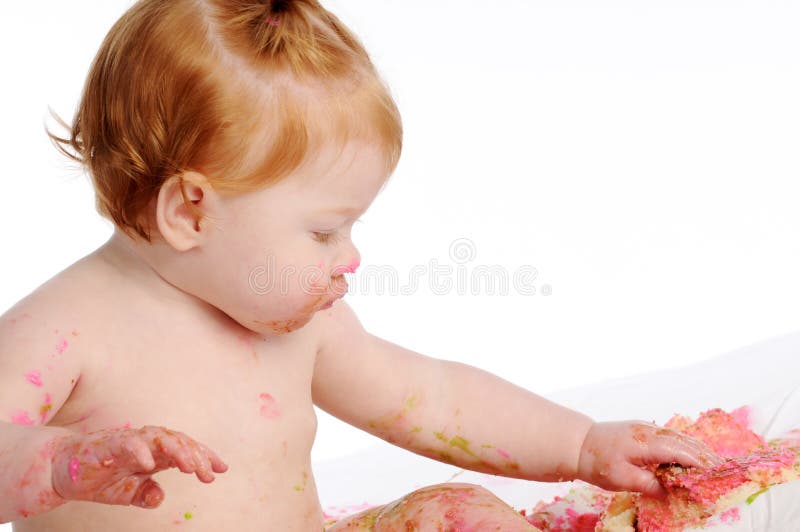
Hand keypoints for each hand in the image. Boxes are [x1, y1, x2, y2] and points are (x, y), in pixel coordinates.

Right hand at [51, 425, 227, 507]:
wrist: (63, 470)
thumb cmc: (100, 477)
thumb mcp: (127, 493)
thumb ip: (146, 494)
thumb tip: (159, 497)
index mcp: (156, 452)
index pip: (187, 450)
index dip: (205, 457)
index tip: (222, 469)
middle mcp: (147, 442)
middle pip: (179, 442)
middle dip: (196, 457)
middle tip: (209, 473)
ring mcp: (129, 440)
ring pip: (160, 438)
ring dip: (177, 451)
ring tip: (189, 467)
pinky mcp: (109, 443)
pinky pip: (128, 444)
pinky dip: (140, 450)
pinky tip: (151, 463)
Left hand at [576, 421, 724, 497]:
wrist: (577, 443)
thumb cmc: (597, 461)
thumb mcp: (622, 479)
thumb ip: (649, 484)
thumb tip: (670, 492)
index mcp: (647, 442)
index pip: (683, 452)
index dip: (702, 463)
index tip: (718, 474)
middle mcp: (650, 431)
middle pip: (686, 442)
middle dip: (706, 456)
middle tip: (724, 470)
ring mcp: (647, 428)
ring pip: (679, 437)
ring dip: (697, 449)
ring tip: (713, 463)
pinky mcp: (643, 430)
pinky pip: (671, 436)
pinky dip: (685, 444)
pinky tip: (690, 455)